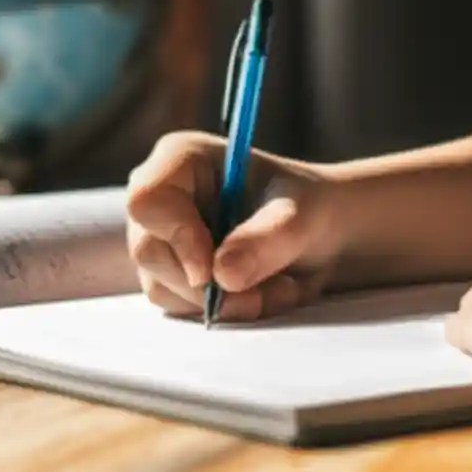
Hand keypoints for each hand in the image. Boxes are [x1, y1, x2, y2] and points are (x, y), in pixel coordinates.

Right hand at [126, 130, 344, 320]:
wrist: (324, 238)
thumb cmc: (311, 208)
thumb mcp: (302, 217)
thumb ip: (267, 239)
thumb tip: (223, 274)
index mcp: (182, 160)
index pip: (147, 200)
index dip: (175, 236)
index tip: (212, 272)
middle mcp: (162, 197)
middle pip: (149, 250)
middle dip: (206, 285)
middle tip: (262, 295)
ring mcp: (162, 237)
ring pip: (162, 285)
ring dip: (221, 303)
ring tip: (276, 291)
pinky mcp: (170, 272)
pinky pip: (177, 305)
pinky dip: (221, 311)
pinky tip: (259, 296)